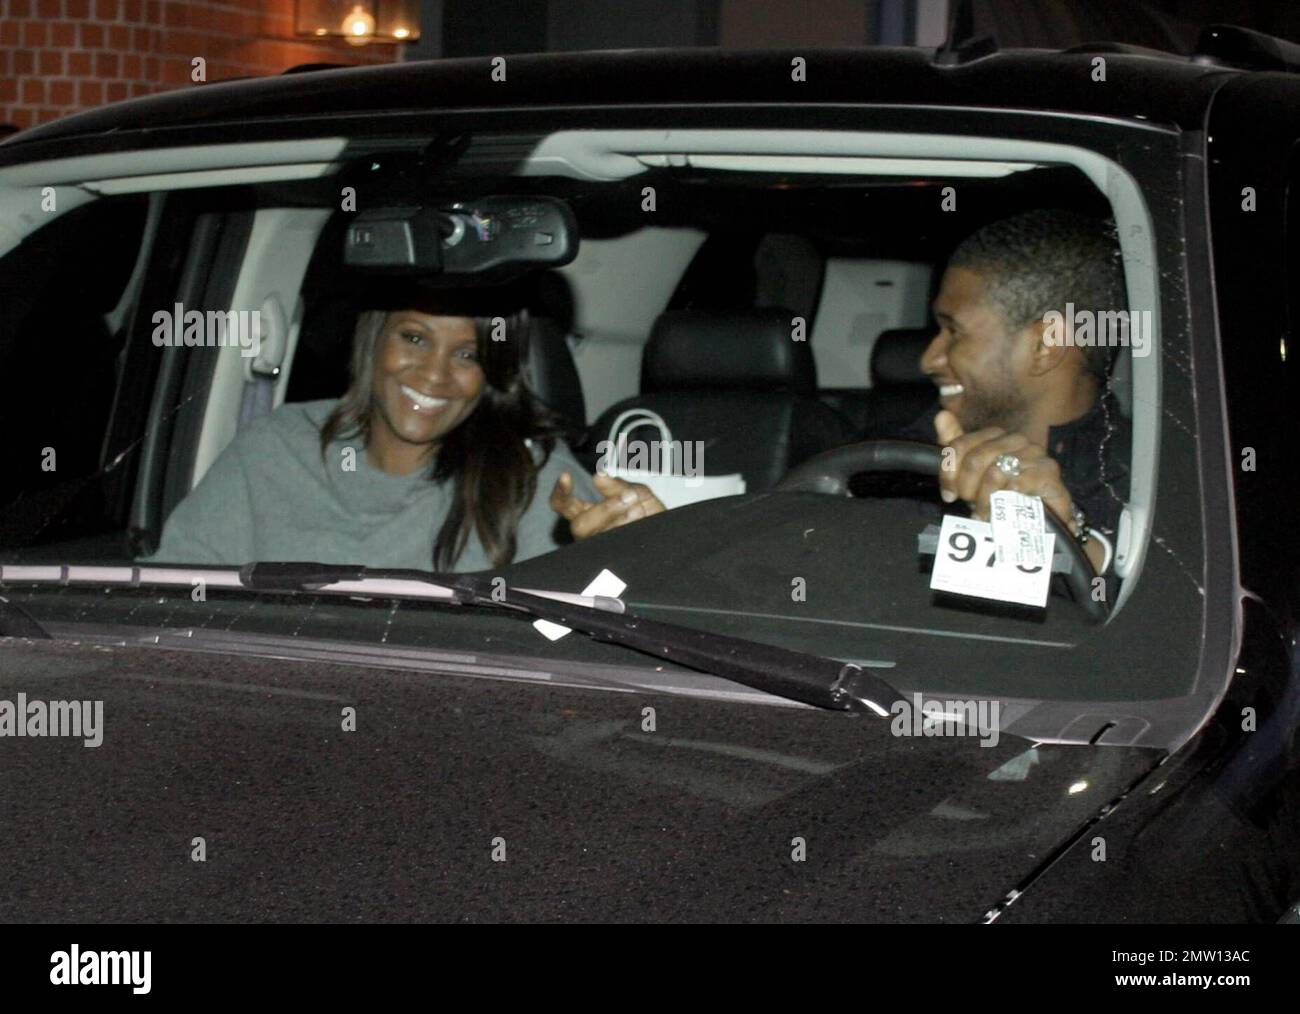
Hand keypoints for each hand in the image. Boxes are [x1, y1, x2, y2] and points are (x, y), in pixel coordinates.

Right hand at [549, 471, 666, 539]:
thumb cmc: (650, 515)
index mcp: (590, 513)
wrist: (672, 536)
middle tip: (628, 497)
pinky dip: (628, 529)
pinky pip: (613, 546)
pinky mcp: (613, 559)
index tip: (567, 477)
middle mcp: (591, 532)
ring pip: (597, 537)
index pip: (563, 505)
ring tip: (639, 509)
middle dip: (604, 509)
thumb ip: (617, 486)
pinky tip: (640, 521)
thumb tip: (598, 477)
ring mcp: (601, 547)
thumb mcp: (637, 493)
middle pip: (579, 525)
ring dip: (620, 519)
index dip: (560, 492)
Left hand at [934, 411, 1105, 573]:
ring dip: (984, 498)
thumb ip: (956, 445)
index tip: (948, 493)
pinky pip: (1017, 482)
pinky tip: (1001, 509)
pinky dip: (1004, 498)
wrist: (1041, 514)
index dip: (949, 471)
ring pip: (995, 472)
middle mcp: (1016, 440)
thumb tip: (941, 415)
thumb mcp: (973, 472)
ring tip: (982, 512)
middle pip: (976, 458)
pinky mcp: (1048, 472)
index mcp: (996, 436)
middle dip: (966, 486)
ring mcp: (1035, 454)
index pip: (961, 444)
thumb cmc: (1003, 491)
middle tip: (968, 503)